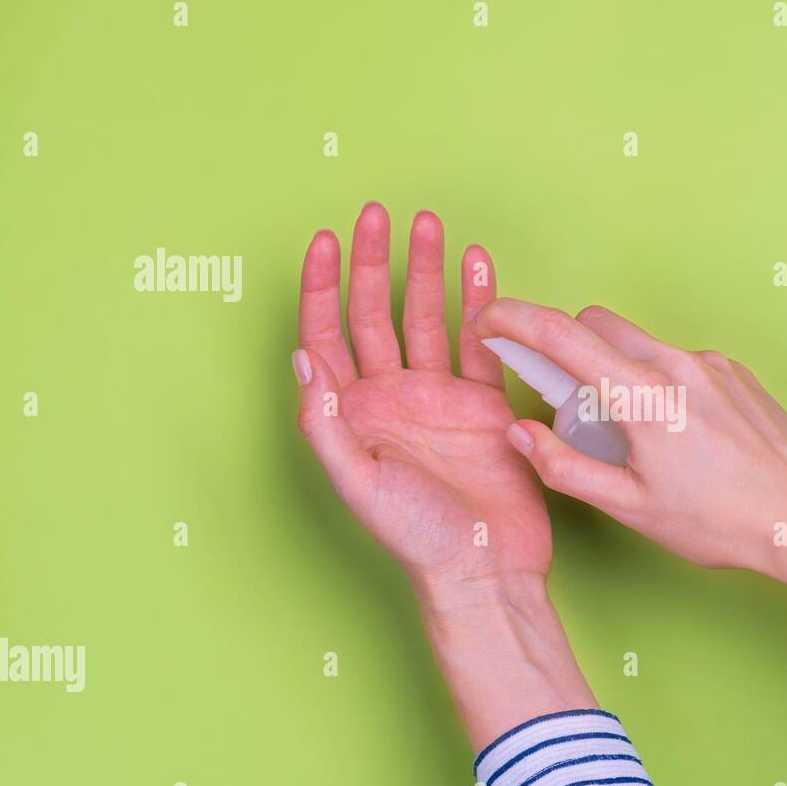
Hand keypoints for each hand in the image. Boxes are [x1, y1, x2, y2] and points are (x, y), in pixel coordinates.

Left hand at [293, 203, 549, 605]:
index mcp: (353, 415)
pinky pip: (480, 345)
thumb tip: (301, 357)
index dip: (321, 287)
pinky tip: (478, 268)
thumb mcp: (359, 484)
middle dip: (374, 263)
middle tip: (378, 216)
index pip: (327, 336)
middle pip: (375, 315)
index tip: (325, 241)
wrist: (485, 569)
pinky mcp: (483, 406)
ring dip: (427, 272)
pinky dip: (481, 304)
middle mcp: (391, 399)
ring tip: (431, 225)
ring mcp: (438, 399)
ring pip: (427, 319)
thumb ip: (326, 423)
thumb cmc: (418, 538)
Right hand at [467, 299, 786, 636]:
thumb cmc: (723, 522)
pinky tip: (674, 432)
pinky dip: (655, 379)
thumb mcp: (630, 508)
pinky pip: (675, 359)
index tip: (486, 323)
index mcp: (642, 395)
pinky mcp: (733, 371)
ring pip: (637, 341)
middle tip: (561, 397)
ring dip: (612, 365)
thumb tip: (521, 433)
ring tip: (626, 429)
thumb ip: (564, 467)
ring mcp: (708, 363)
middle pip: (595, 323)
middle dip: (564, 345)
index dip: (510, 319)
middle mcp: (675, 364)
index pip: (559, 333)